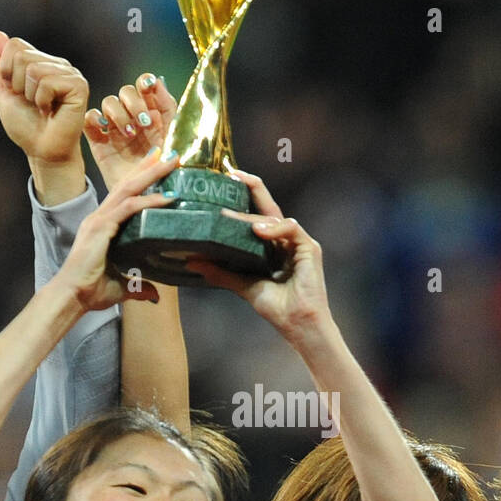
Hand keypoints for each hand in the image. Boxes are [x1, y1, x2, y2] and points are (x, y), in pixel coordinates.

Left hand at [0, 33, 87, 200]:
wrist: (42, 150)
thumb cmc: (26, 126)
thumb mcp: (5, 91)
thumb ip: (0, 63)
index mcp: (42, 62)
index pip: (15, 44)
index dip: (6, 70)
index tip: (17, 91)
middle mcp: (58, 64)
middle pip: (22, 55)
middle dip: (18, 84)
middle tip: (31, 103)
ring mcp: (70, 74)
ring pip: (34, 68)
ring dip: (30, 94)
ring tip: (42, 107)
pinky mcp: (79, 86)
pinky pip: (47, 82)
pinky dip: (42, 100)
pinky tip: (52, 110)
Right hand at [53, 151, 178, 311]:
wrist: (72, 296)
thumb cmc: (90, 291)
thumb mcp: (122, 286)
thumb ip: (139, 286)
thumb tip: (155, 295)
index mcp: (102, 225)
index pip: (124, 195)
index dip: (141, 179)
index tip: (157, 164)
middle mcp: (100, 217)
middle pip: (127, 184)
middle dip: (148, 167)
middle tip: (169, 153)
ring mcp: (99, 220)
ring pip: (128, 188)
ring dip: (151, 174)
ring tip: (171, 161)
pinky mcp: (101, 227)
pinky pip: (129, 208)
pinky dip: (149, 200)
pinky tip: (168, 197)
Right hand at [84, 74, 176, 191]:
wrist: (148, 201)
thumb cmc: (166, 174)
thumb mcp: (174, 139)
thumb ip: (169, 109)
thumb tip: (158, 80)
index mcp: (154, 114)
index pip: (145, 86)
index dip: (145, 82)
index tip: (149, 87)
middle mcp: (134, 118)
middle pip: (126, 92)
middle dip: (134, 102)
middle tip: (144, 123)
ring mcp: (115, 129)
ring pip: (109, 102)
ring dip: (119, 113)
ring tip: (129, 133)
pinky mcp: (99, 142)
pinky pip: (90, 120)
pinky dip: (95, 119)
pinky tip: (105, 129)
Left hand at [186, 172, 330, 342]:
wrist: (297, 324)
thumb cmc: (276, 307)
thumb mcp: (242, 286)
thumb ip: (221, 272)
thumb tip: (191, 261)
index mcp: (270, 244)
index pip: (255, 212)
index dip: (243, 193)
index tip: (225, 176)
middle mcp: (284, 239)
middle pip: (265, 206)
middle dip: (247, 189)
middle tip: (227, 178)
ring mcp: (297, 241)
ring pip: (274, 216)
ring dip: (252, 213)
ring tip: (228, 214)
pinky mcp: (308, 247)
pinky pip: (291, 227)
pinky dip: (275, 227)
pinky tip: (258, 230)